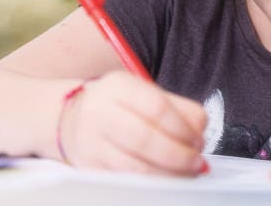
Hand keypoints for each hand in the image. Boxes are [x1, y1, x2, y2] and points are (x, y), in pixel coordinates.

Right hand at [58, 71, 207, 175]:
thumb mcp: (143, 93)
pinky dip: (150, 183)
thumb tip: (200, 130)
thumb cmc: (117, 106)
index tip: (199, 140)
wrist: (70, 119)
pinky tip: (165, 180)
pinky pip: (124, 180)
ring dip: (167, 174)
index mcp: (118, 86)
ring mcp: (91, 142)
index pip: (156, 107)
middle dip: (178, 155)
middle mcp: (99, 112)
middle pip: (144, 138)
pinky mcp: (89, 168)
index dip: (183, 128)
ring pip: (134, 166)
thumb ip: (177, 108)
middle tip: (196, 162)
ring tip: (186, 173)